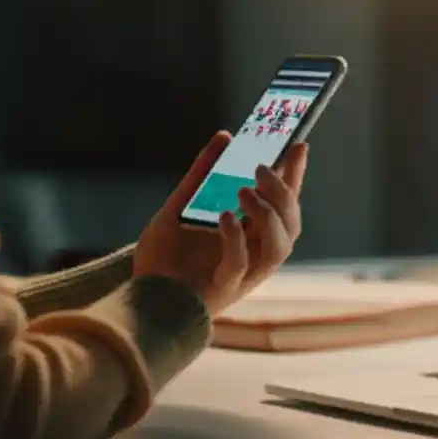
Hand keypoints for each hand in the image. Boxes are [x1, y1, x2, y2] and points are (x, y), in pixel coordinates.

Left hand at [134, 131, 308, 313]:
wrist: (139, 300)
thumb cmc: (164, 260)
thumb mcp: (182, 207)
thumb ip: (202, 175)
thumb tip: (224, 138)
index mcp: (253, 237)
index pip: (284, 203)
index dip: (296, 176)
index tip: (299, 146)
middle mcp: (256, 256)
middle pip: (291, 225)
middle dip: (283, 193)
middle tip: (260, 168)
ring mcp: (243, 275)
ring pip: (279, 247)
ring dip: (269, 216)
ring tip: (244, 191)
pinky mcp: (222, 288)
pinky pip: (240, 263)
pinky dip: (236, 238)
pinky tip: (224, 216)